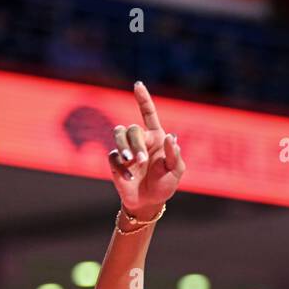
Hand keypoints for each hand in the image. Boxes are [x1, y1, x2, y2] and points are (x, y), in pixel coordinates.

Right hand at [108, 82, 185, 216]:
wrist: (148, 203)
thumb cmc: (165, 185)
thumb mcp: (176, 171)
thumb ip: (174, 155)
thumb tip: (172, 137)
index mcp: (156, 138)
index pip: (148, 114)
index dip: (143, 99)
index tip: (138, 85)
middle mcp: (140, 140)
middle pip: (132, 129)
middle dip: (135, 143)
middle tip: (141, 160)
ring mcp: (126, 150)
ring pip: (118, 134)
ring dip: (124, 146)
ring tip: (131, 160)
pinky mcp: (116, 162)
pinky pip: (113, 156)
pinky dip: (121, 167)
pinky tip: (129, 178)